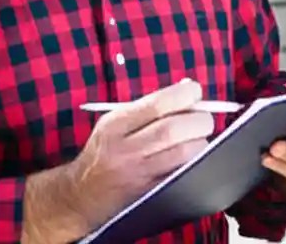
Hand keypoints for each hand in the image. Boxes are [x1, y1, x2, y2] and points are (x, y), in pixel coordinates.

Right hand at [22, 79, 213, 242]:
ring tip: (198, 139)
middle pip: (174, 130)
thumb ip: (149, 107)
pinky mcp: (151, 194)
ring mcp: (139, 174)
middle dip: (199, 120)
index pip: (157, 104)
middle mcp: (126, 149)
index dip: (184, 95)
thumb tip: (188, 90)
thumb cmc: (104, 153)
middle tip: (203, 119)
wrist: (81, 195)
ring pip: (184, 154)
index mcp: (116, 124)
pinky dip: (196, 163)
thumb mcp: (114, 123)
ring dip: (201, 143)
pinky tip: (193, 158)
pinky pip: (183, 175)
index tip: (195, 91)